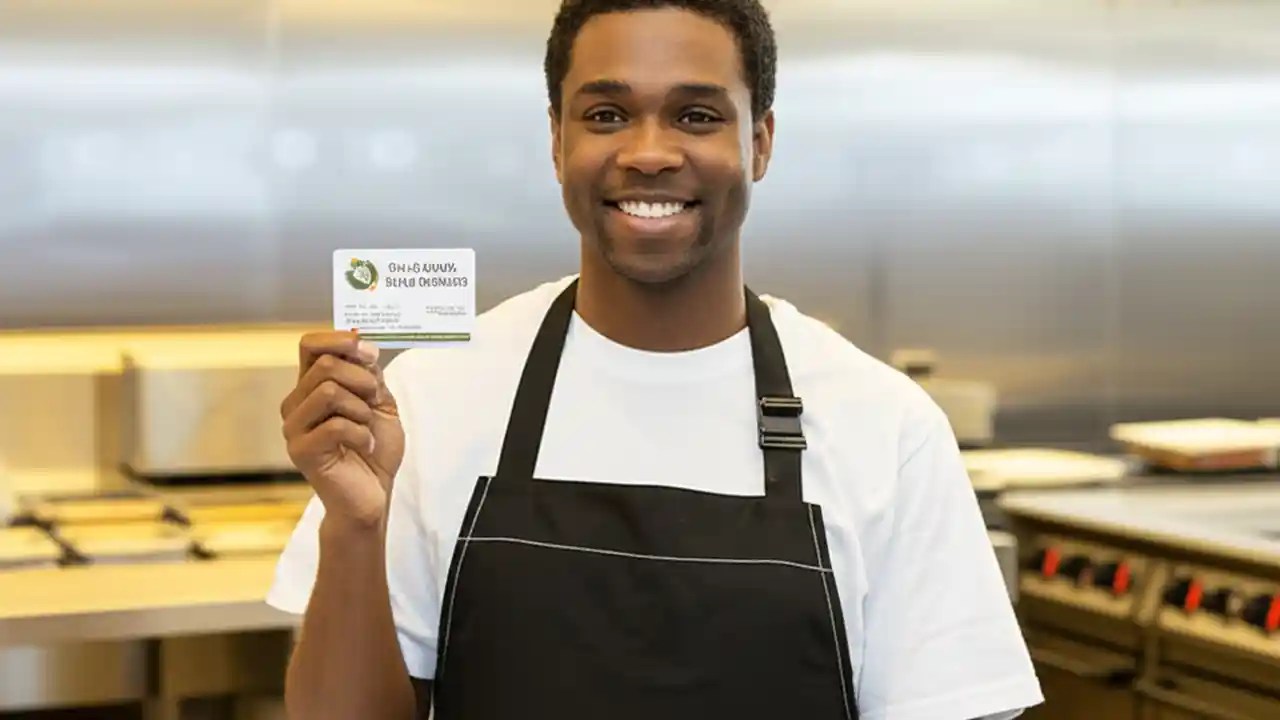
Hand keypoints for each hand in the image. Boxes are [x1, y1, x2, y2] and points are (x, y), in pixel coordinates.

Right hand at [280, 332, 405, 527]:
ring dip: (361, 409)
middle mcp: (297, 403)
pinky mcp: (301, 451)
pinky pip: (336, 425)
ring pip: (329, 391)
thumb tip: (362, 343)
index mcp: (312, 387)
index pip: (310, 345)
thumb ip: (368, 374)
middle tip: (374, 401)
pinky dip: (362, 435)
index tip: (369, 353)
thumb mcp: (379, 403)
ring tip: (367, 428)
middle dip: (362, 379)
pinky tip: (365, 447)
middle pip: (325, 365)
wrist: (372, 495)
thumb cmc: (373, 449)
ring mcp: (295, 427)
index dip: (340, 340)